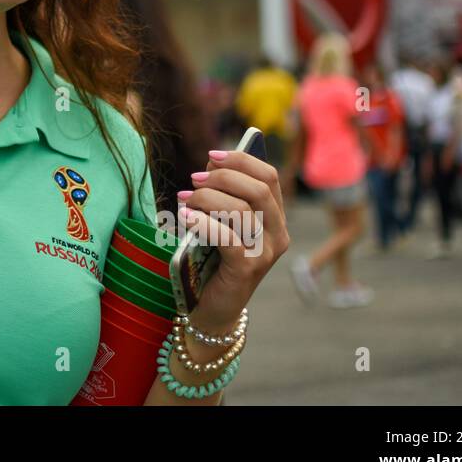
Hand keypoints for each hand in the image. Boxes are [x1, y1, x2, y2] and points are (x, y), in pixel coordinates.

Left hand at [177, 148, 290, 333]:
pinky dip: (202, 222)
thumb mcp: (222, 221)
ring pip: (241, 211)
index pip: (269, 177)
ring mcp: (265, 253)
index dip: (241, 160)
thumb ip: (223, 194)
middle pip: (258, 190)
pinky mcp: (247, 269)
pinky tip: (184, 217)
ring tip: (184, 200)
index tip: (212, 155)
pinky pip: (227, 237)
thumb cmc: (213, 259)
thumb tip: (210, 164)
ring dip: (207, 199)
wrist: (212, 307)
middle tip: (194, 180)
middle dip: (222, 178)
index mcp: (275, 218)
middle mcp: (277, 234)